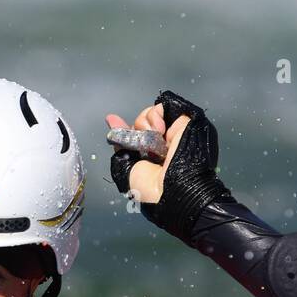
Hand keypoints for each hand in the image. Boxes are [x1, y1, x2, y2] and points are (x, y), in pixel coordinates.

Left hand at [106, 90, 232, 231]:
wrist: (170, 190)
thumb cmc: (149, 187)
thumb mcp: (126, 166)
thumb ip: (121, 142)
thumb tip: (111, 119)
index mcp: (153, 154)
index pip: (138, 133)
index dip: (128, 130)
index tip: (114, 122)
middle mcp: (165, 142)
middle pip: (144, 122)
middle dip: (137, 128)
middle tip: (141, 144)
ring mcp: (175, 131)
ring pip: (153, 113)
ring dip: (146, 123)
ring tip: (153, 139)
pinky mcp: (185, 121)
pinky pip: (165, 107)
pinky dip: (156, 115)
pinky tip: (159, 130)